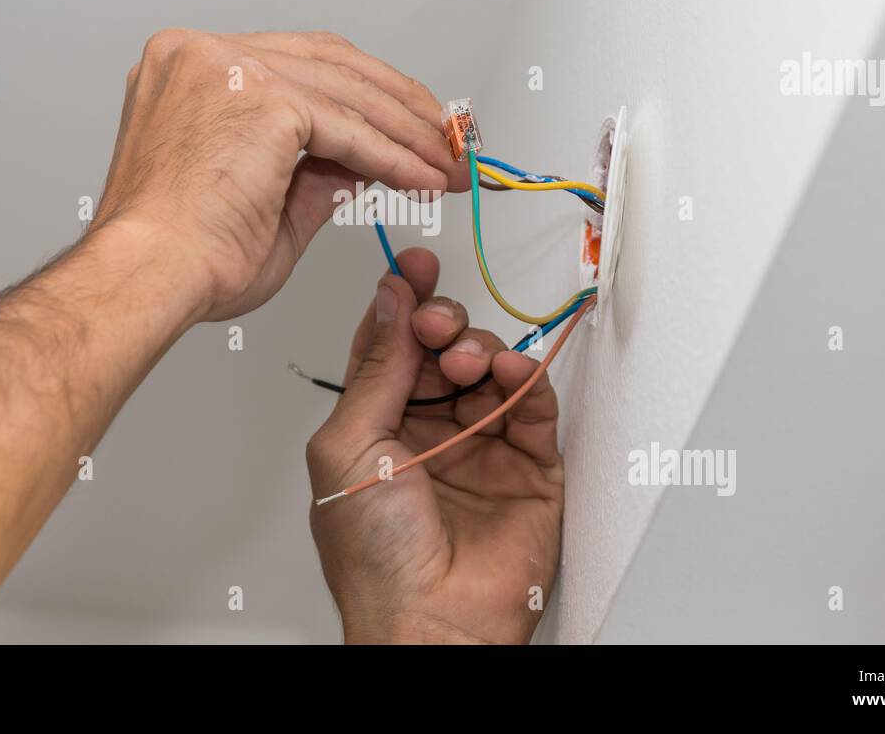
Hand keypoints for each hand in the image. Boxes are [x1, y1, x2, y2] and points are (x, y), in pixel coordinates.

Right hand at [89, 29, 466, 322]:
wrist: (146, 280)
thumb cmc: (183, 257)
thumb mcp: (266, 201)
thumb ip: (318, 172)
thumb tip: (367, 163)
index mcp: (190, 69)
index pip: (300, 64)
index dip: (362, 95)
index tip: (406, 127)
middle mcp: (202, 53)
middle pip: (331, 63)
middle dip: (398, 106)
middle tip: (442, 142)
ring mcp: (227, 65)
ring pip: (347, 91)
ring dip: (407, 133)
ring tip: (445, 165)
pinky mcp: (259, 95)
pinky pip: (348, 127)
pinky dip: (393, 156)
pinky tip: (422, 180)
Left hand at [306, 248, 564, 643]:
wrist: (431, 621)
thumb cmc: (374, 555)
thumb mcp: (352, 446)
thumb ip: (377, 369)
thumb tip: (391, 301)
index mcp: (377, 424)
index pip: (391, 345)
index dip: (401, 301)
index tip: (412, 264)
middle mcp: (429, 429)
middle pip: (441, 348)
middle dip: (441, 322)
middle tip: (437, 323)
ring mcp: (480, 444)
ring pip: (487, 366)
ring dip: (477, 348)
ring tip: (463, 362)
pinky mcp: (528, 463)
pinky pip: (532, 403)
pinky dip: (525, 377)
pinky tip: (508, 370)